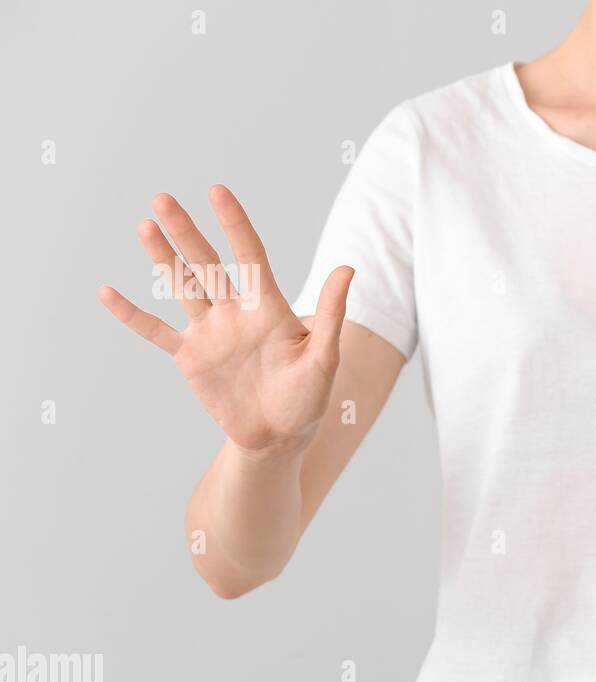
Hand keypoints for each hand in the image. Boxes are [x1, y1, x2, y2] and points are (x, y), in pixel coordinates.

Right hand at [98, 186, 352, 455]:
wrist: (280, 436)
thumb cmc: (308, 397)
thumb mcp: (324, 357)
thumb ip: (332, 314)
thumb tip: (349, 268)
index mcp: (268, 308)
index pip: (250, 256)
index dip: (234, 224)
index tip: (217, 191)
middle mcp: (235, 312)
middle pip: (207, 264)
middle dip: (186, 233)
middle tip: (163, 198)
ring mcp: (210, 332)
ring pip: (182, 287)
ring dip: (163, 259)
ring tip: (145, 227)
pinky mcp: (190, 357)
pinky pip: (156, 332)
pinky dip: (132, 315)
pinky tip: (106, 292)